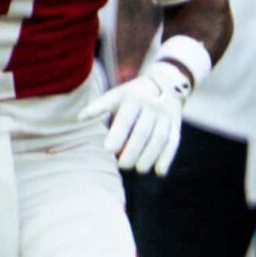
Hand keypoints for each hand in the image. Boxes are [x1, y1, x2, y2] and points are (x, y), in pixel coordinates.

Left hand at [84, 53, 197, 174]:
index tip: (108, 150)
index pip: (125, 119)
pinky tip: (159, 172)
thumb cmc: (131, 95)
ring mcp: (166, 115)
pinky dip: (167, 158)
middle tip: (122, 165)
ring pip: (160, 138)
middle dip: (133, 150)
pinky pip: (173, 142)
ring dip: (150, 156)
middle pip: (143, 131)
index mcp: (134, 98)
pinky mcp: (176, 125)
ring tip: (139, 170)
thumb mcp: (116, 95)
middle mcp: (152, 106)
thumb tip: (80, 117)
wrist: (165, 84)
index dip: (117, 134)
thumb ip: (99, 107)